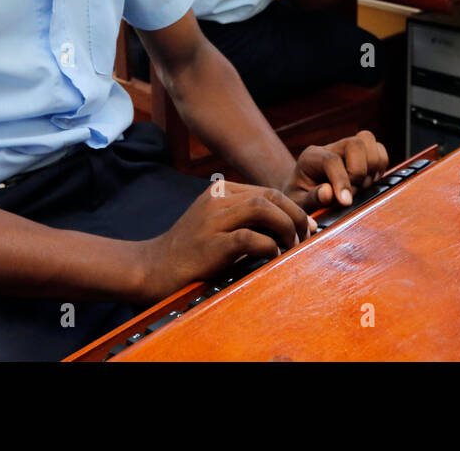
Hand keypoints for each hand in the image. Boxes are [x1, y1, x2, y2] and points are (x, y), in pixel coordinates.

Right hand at [136, 180, 312, 301]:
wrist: (155, 268)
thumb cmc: (191, 252)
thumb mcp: (218, 224)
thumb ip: (245, 219)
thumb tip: (286, 226)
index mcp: (221, 192)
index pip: (267, 192)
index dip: (292, 208)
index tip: (305, 227)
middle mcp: (217, 200)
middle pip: (269, 196)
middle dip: (294, 216)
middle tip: (304, 237)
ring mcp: (212, 220)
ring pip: (262, 209)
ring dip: (284, 227)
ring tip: (291, 246)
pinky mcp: (211, 243)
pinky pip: (249, 237)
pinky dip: (268, 246)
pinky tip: (272, 257)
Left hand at [282, 130, 389, 210]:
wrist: (305, 195)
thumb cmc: (301, 200)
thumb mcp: (299, 203)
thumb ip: (312, 199)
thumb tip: (328, 193)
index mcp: (311, 157)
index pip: (332, 160)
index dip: (341, 181)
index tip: (346, 202)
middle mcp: (331, 148)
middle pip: (355, 143)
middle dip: (359, 172)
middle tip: (352, 193)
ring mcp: (347, 149)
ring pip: (368, 140)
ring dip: (371, 168)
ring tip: (360, 187)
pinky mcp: (363, 155)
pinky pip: (380, 151)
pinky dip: (380, 167)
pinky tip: (368, 182)